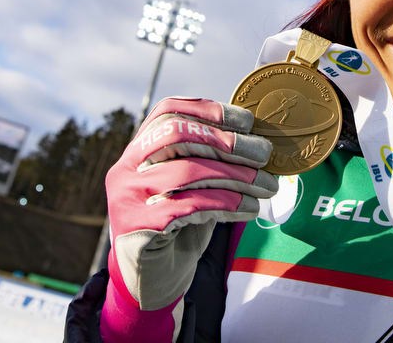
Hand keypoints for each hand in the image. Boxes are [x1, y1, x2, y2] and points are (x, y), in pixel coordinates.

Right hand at [101, 97, 276, 341]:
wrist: (152, 282)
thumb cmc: (178, 227)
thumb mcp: (191, 187)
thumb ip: (209, 160)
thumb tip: (257, 138)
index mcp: (137, 151)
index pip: (168, 113)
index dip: (208, 110)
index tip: (247, 121)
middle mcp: (125, 169)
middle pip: (176, 135)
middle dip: (227, 141)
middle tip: (264, 153)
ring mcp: (127, 198)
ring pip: (187, 172)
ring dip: (236, 176)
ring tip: (267, 185)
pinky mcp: (138, 227)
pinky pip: (190, 206)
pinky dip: (226, 203)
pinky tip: (249, 207)